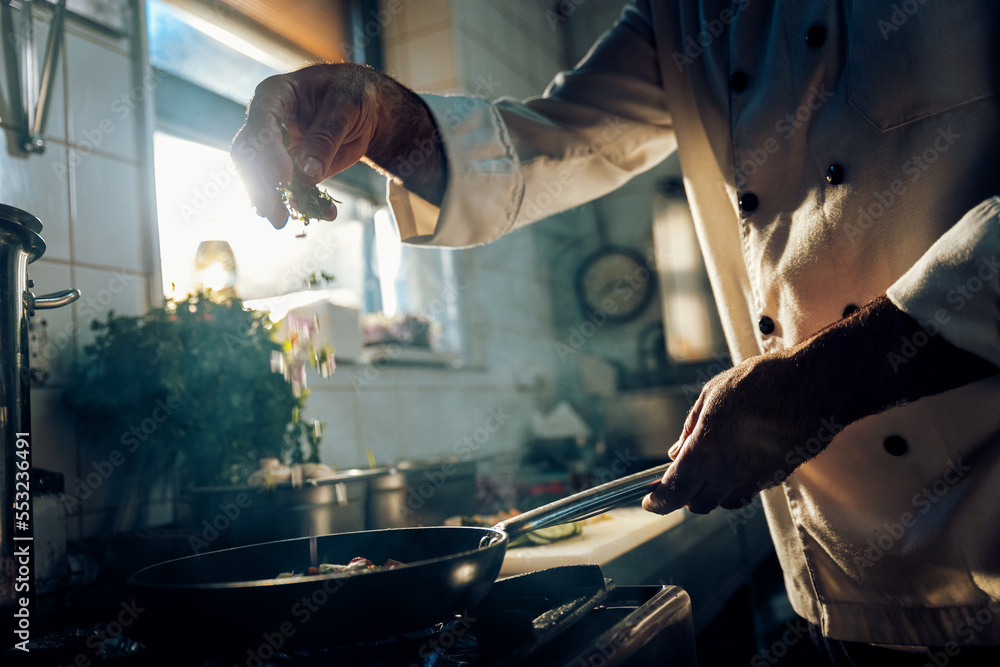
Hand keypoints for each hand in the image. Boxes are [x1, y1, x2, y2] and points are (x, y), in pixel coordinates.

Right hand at [232, 63, 446, 229]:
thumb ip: (326, 135)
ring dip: (275, 203)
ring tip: (286, 222)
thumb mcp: (346, 105)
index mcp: (275, 96)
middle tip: (274, 212)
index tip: (284, 178)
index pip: (260, 126)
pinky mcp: (292, 170)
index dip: (267, 153)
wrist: (365, 107)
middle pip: (249, 157)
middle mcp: (267, 123)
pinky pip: (292, 191)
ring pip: (263, 179)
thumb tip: (306, 173)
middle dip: (260, 186)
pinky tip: (326, 213)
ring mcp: (276, 149)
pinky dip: (306, 205)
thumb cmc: (352, 93)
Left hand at [642, 296, 997, 515]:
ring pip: (726, 502)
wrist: (816, 385)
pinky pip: (749, 491)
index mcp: (708, 449)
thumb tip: (675, 453)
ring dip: (713, 492)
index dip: (658, 501)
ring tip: (712, 466)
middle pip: (699, 505)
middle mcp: (731, 471)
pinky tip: (739, 460)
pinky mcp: (778, 477)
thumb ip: (690, 428)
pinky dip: (737, 484)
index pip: (675, 491)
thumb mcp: (713, 394)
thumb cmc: (762, 381)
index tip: (650, 502)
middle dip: (685, 496)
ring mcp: (757, 478)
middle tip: (680, 478)